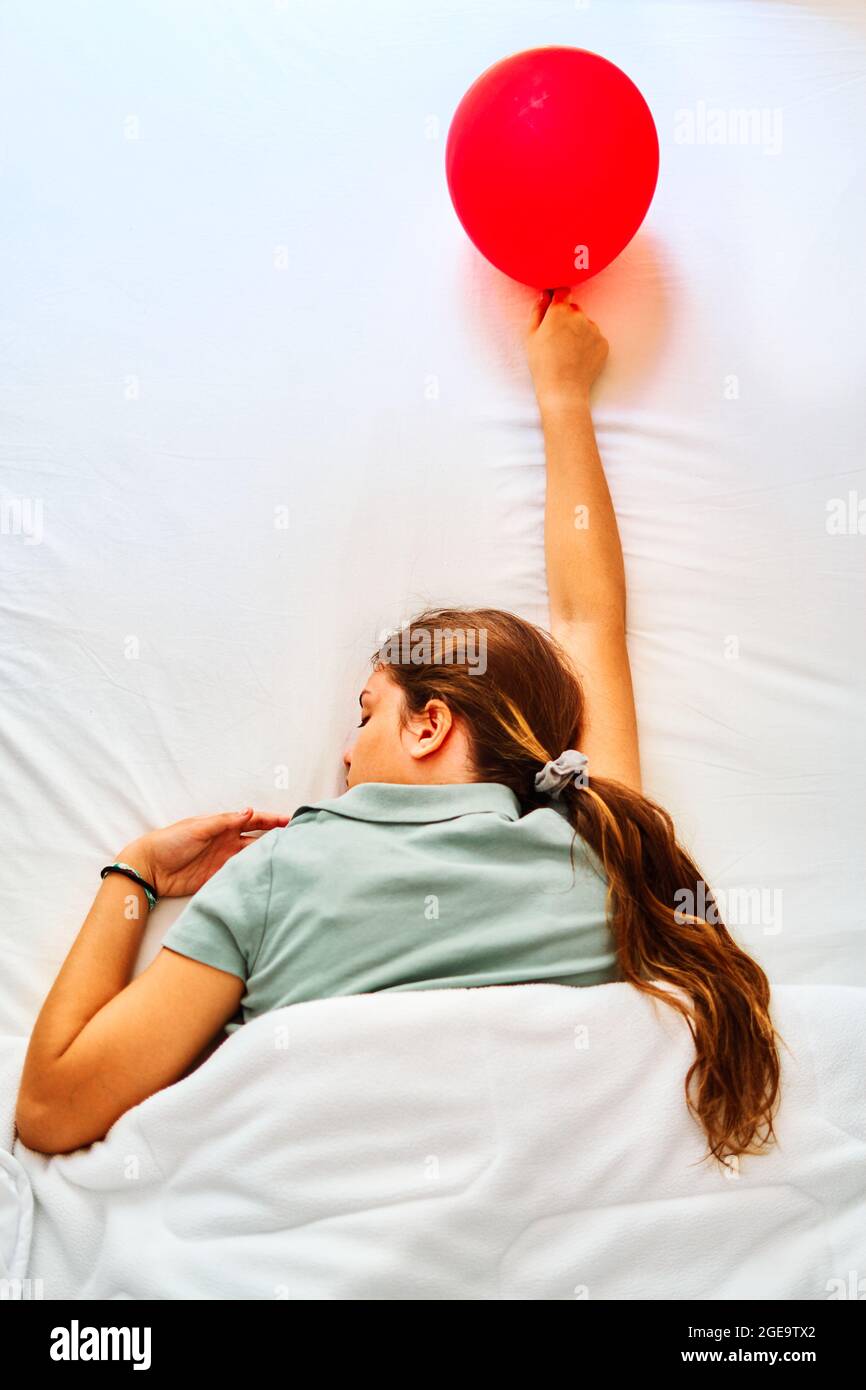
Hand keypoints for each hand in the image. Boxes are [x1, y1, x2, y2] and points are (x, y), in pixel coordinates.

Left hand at [115, 809, 290, 899]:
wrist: (149, 868)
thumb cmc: (169, 841)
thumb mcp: (197, 828)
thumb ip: (224, 821)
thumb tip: (250, 811)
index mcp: (222, 825)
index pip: (254, 821)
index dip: (272, 820)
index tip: (290, 821)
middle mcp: (227, 842)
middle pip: (258, 839)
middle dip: (276, 838)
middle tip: (298, 840)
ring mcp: (224, 861)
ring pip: (253, 858)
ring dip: (268, 857)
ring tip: (288, 858)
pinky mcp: (218, 878)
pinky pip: (241, 876)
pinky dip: (253, 875)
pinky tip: (267, 877)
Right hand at [525, 288, 608, 410]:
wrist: (563, 389)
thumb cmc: (542, 364)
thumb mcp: (531, 336)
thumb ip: (538, 311)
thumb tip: (544, 295)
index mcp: (560, 311)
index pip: (563, 292)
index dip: (558, 299)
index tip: (554, 308)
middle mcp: (579, 316)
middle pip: (574, 310)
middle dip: (567, 319)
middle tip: (558, 339)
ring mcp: (594, 329)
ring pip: (586, 324)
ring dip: (579, 332)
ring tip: (568, 352)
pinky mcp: (603, 343)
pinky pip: (595, 338)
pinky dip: (588, 345)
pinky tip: (578, 358)